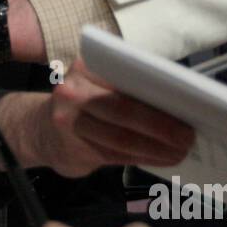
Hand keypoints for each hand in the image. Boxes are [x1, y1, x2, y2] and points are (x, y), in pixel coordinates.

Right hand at [33, 59, 193, 175]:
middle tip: (188, 137)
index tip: (188, 105)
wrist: (38, 130)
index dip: (158, 95)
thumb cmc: (81, 103)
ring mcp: (69, 123)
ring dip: (156, 148)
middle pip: (124, 111)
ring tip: (179, 152)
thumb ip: (126, 87)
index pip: (127, 79)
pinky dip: (143, 158)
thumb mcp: (97, 83)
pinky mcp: (72, 150)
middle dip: (162, 127)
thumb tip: (174, 102)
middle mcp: (72, 92)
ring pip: (121, 138)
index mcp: (86, 67)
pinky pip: (115, 156)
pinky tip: (160, 158)